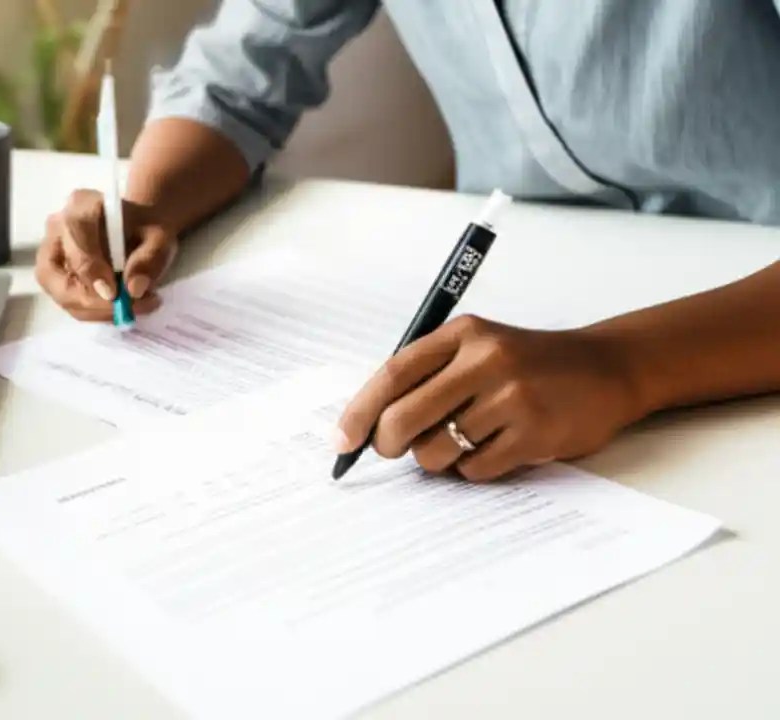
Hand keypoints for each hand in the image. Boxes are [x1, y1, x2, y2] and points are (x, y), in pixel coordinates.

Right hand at [36, 189, 176, 321]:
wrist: (138, 229)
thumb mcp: (160, 237)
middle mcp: (57, 228)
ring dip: (93, 310)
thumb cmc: (146, 228)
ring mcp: (51, 253)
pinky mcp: (55, 275)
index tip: (114, 294)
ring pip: (58, 291)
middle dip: (88, 299)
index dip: (91, 269)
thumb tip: (133, 289)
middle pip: (53, 271)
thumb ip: (150, 259)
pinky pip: (66, 300)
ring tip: (129, 310)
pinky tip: (118, 310)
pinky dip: (93, 312)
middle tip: (122, 311)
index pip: (75, 237)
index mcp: (81, 205)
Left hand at [334, 315, 643, 481]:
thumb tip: (368, 425)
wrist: (607, 369)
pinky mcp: (534, 433)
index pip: (393, 374)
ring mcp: (512, 397)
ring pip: (436, 449)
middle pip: (404, 417)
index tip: (342, 440)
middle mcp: (486, 360)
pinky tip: (495, 448)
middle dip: (387, 443)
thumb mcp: (477, 349)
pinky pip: (474, 469)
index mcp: (463, 334)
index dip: (360, 411)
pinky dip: (472, 469)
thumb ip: (428, 376)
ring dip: (437, 457)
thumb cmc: (528, 365)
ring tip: (462, 441)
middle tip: (392, 449)